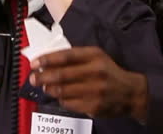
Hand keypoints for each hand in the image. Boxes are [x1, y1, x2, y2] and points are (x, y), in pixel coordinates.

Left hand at [29, 46, 148, 120]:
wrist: (130, 92)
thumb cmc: (108, 72)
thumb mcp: (96, 57)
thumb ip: (75, 57)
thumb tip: (48, 61)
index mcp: (94, 56)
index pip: (66, 56)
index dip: (47, 60)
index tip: (34, 63)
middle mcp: (95, 71)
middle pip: (62, 74)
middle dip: (43, 76)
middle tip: (32, 78)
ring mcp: (95, 90)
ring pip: (63, 90)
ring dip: (49, 89)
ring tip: (44, 86)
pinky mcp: (94, 106)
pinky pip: (69, 103)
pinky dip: (61, 99)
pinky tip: (59, 96)